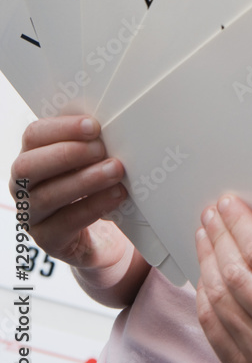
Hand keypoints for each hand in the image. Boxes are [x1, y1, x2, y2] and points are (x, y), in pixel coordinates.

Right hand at [9, 116, 129, 270]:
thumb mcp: (91, 158)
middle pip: (29, 166)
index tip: (93, 125)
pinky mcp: (48, 239)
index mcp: (32, 156)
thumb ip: (93, 141)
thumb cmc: (94, 184)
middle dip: (67, 154)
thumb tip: (117, 123)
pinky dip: (93, 206)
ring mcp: (32, 215)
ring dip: (85, 180)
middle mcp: (24, 185)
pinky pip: (65, 223)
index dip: (62, 128)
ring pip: (48, 196)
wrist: (102, 232)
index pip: (34, 135)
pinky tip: (116, 195)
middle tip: (101, 149)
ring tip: (115, 170)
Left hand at [195, 195, 251, 362]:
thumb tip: (241, 211)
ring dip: (206, 260)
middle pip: (235, 275)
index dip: (239, 224)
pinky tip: (205, 270)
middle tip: (211, 215)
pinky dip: (203, 292)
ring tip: (205, 236)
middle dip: (219, 237)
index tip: (227, 203)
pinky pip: (210, 323)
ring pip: (218, 297)